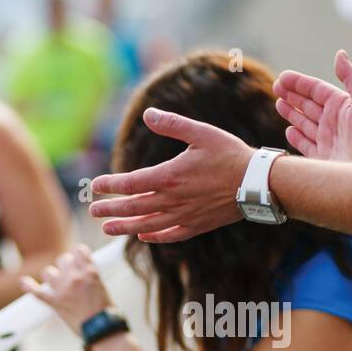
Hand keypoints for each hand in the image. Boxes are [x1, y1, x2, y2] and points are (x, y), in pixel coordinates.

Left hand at [19, 244, 112, 332]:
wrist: (102, 330)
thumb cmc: (106, 312)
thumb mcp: (102, 287)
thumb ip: (90, 277)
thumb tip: (81, 274)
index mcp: (90, 272)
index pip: (79, 251)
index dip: (76, 254)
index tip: (76, 258)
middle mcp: (76, 277)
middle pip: (62, 260)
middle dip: (64, 266)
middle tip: (68, 275)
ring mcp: (63, 289)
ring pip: (48, 272)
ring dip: (51, 276)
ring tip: (55, 283)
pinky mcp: (55, 302)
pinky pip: (37, 292)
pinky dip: (28, 286)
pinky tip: (23, 282)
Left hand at [89, 107, 253, 242]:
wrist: (258, 184)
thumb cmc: (230, 155)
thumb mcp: (201, 133)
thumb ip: (172, 124)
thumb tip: (148, 114)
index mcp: (170, 176)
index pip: (130, 183)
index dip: (110, 185)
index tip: (95, 186)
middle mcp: (173, 200)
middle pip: (134, 207)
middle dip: (110, 209)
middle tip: (93, 211)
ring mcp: (184, 216)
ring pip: (147, 225)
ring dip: (125, 227)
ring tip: (108, 229)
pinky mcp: (197, 225)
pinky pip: (170, 235)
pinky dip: (155, 236)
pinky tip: (145, 235)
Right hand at [272, 49, 351, 161]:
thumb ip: (350, 76)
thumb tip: (340, 54)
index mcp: (341, 106)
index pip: (316, 90)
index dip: (299, 83)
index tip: (282, 77)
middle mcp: (332, 122)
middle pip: (307, 105)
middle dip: (292, 95)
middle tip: (276, 87)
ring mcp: (327, 140)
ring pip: (304, 123)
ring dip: (291, 113)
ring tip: (279, 104)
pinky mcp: (323, 159)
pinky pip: (305, 146)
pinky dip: (296, 138)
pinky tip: (289, 130)